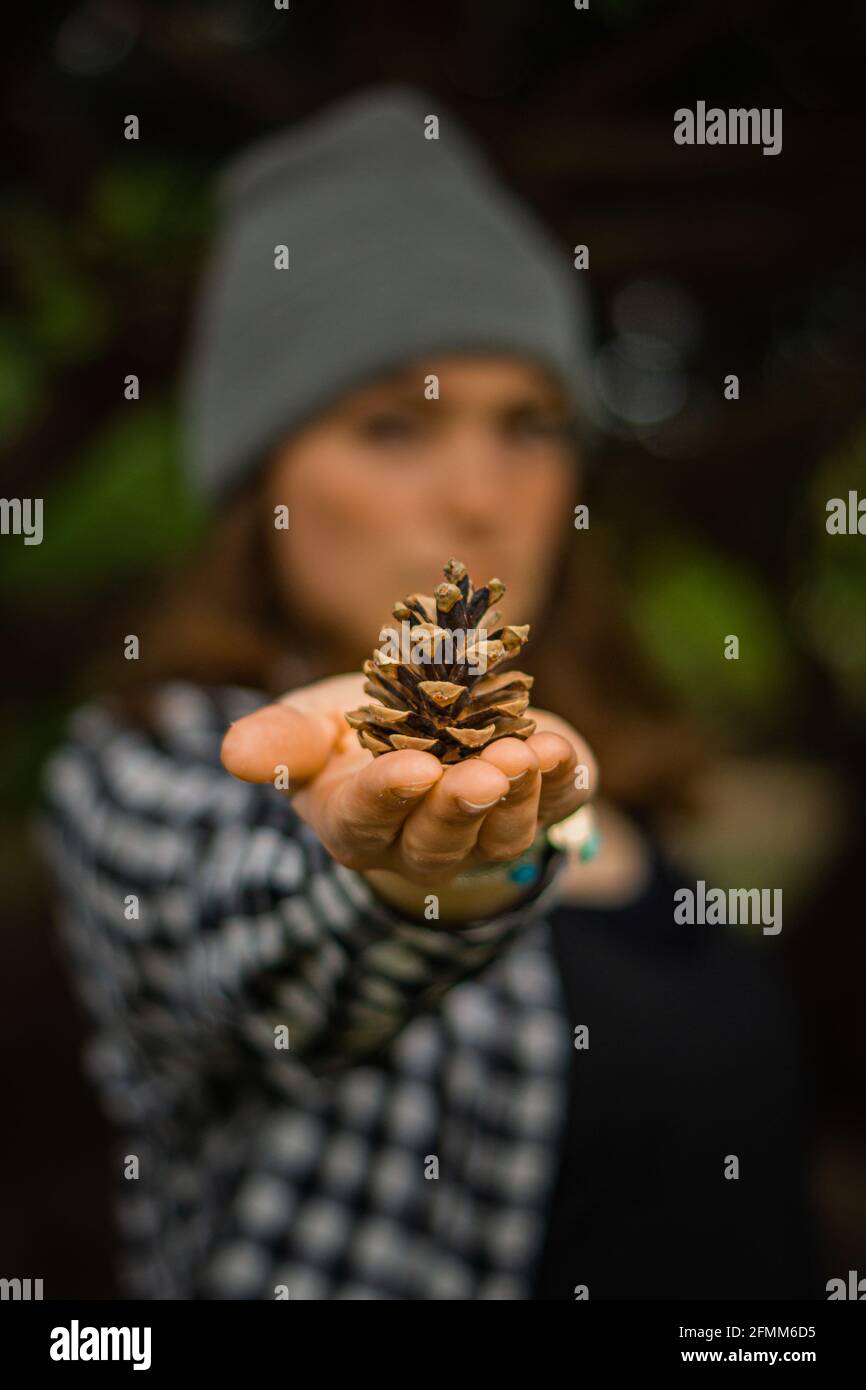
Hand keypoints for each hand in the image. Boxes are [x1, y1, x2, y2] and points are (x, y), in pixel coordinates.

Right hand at [220, 673, 595, 889]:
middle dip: (461, 807)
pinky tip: (564, 752)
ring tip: (529, 754)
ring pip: (500, 835)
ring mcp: (480, 838)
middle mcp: (418, 845)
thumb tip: (233, 753)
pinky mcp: (534, 813)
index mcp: (355, 823)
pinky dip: (564, 783)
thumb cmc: (356, 732)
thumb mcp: (313, 726)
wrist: (429, 736)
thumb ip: (283, 741)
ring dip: (519, 797)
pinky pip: (555, 810)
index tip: (413, 767)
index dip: (389, 797)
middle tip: (483, 773)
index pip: (366, 820)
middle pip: (438, 841)